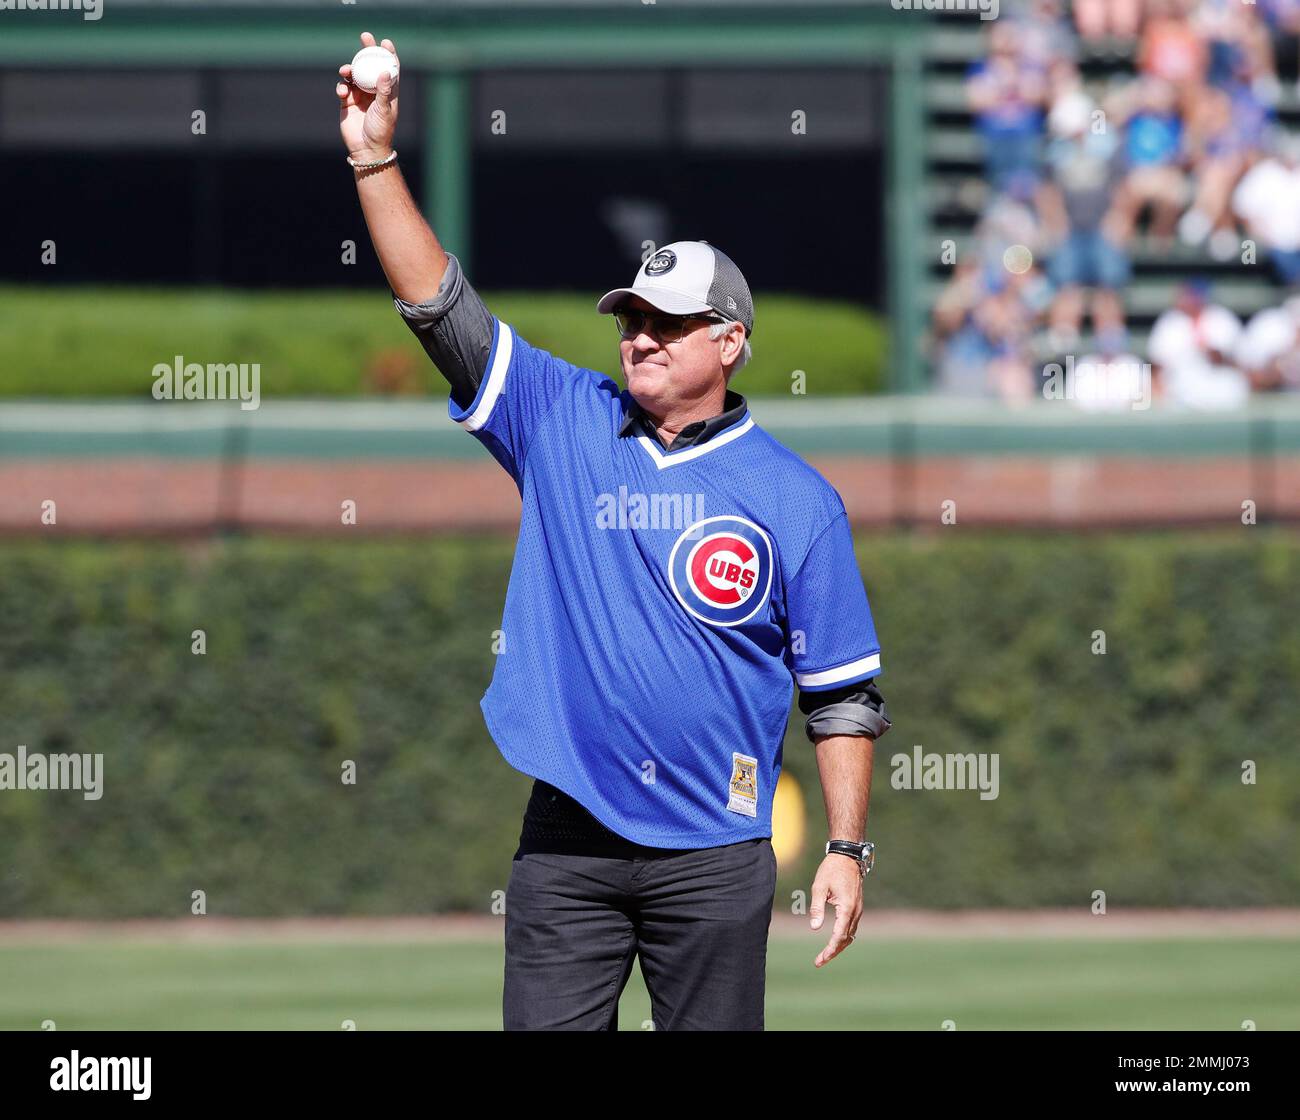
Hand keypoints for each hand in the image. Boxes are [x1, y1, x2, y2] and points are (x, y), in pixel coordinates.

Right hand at [337, 32, 398, 162]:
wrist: (366, 149)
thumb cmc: (380, 131)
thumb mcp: (384, 110)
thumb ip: (383, 91)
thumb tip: (384, 71)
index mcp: (387, 92)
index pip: (389, 69)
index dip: (388, 55)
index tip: (385, 42)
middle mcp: (373, 91)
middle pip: (370, 66)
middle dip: (367, 51)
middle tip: (365, 36)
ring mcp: (360, 96)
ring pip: (353, 75)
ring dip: (349, 69)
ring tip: (346, 71)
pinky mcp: (347, 103)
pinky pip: (342, 88)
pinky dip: (341, 86)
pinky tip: (342, 91)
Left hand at [809, 853, 862, 966]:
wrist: (847, 857)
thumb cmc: (831, 870)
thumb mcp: (819, 887)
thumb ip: (816, 907)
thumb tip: (814, 928)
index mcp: (847, 908)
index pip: (839, 935)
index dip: (830, 949)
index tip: (821, 959)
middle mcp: (855, 912)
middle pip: (846, 939)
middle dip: (833, 952)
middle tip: (819, 962)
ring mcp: (858, 910)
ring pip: (850, 935)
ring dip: (838, 946)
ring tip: (825, 955)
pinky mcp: (856, 907)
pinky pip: (851, 927)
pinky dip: (843, 937)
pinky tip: (834, 941)